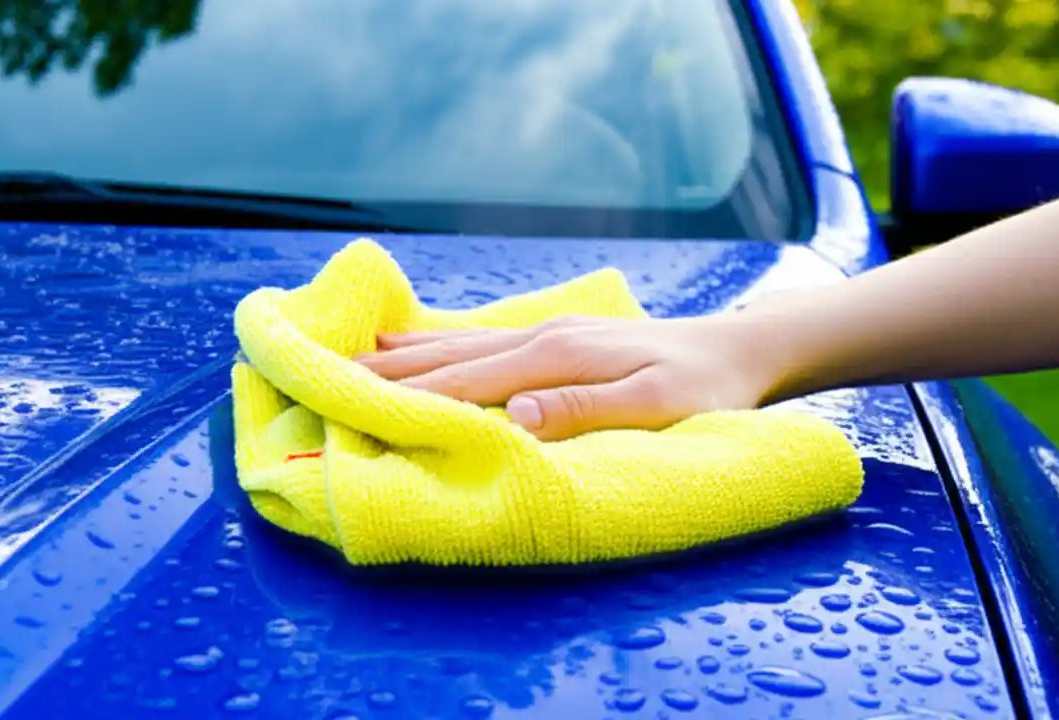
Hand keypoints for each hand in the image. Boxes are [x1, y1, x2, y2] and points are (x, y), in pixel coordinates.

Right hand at [355, 314, 767, 439]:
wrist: (735, 350)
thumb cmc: (705, 388)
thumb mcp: (659, 405)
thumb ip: (587, 409)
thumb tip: (515, 413)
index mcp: (558, 357)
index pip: (468, 383)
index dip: (409, 399)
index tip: (351, 408)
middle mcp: (542, 338)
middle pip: (450, 359)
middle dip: (387, 373)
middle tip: (322, 379)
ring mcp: (547, 332)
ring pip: (459, 344)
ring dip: (405, 354)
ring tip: (351, 358)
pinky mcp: (555, 337)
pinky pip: (481, 339)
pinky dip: (439, 343)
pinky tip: (417, 344)